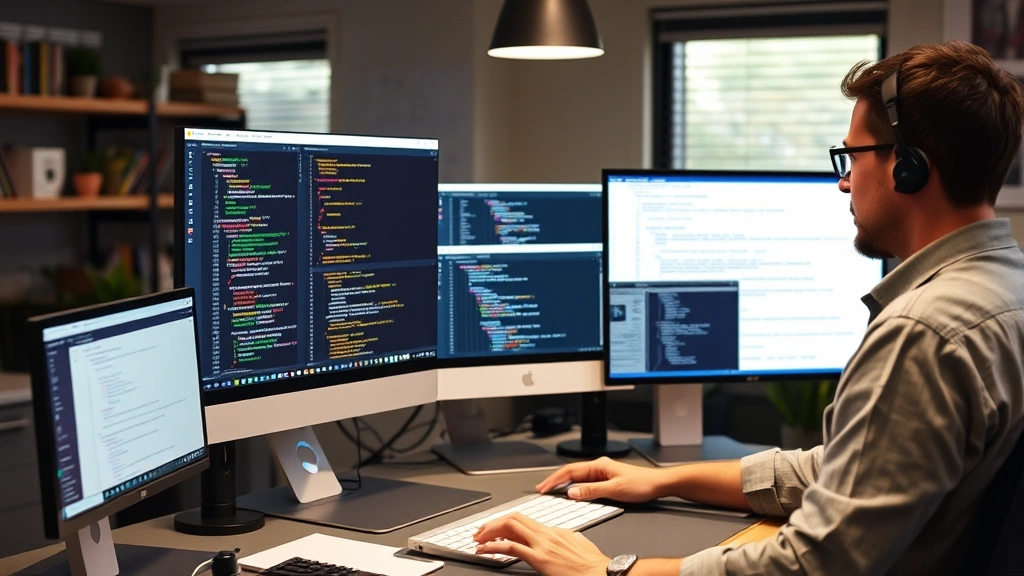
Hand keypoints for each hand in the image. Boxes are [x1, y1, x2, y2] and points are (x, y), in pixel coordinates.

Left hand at [473, 512, 608, 575]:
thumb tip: (569, 538)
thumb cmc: (594, 565)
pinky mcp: (539, 558)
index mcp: (555, 530)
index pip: (524, 520)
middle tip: (481, 531)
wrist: (601, 573)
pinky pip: (511, 548)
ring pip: (509, 527)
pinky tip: (484, 550)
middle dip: (493, 523)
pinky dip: (493, 547)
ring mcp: (542, 544)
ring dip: (489, 532)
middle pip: (514, 517)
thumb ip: (570, 539)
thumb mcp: (581, 544)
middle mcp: (546, 533)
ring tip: (478, 540)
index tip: (496, 529)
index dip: (506, 523)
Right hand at [536, 457, 667, 502]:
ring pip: (577, 478)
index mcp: (598, 466)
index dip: (554, 479)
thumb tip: (571, 492)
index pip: (570, 471)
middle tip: (541, 489)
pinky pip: (586, 483)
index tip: (543, 487)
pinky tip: (571, 494)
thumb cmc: (641, 484)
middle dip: (555, 481)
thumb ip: (591, 491)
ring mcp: (602, 474)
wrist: (658, 484)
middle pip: (571, 473)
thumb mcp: (614, 489)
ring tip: (551, 491)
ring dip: (564, 484)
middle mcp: (599, 467)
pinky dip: (575, 488)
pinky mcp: (607, 481)